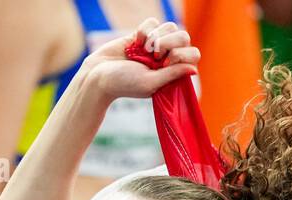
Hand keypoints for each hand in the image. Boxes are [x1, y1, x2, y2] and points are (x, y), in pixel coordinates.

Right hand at [82, 18, 198, 100]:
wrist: (97, 75)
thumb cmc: (123, 84)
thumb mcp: (150, 83)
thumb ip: (172, 75)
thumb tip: (194, 69)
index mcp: (172, 72)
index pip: (192, 55)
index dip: (183, 54)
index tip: (166, 62)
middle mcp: (166, 58)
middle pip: (184, 36)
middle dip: (169, 43)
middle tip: (154, 56)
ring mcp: (155, 45)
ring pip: (170, 27)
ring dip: (156, 37)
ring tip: (143, 50)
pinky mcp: (143, 35)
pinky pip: (153, 22)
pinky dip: (144, 30)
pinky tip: (135, 42)